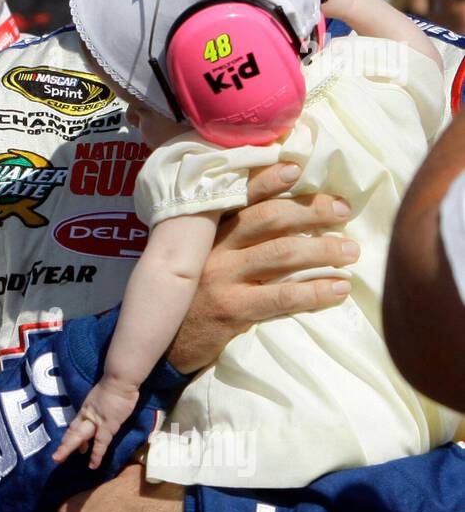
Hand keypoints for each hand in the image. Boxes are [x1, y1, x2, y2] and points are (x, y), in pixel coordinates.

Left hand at [52, 378, 138, 468]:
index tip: (66, 445)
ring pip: (79, 436)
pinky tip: (92, 465)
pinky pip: (101, 443)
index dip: (70, 436)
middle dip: (64, 444)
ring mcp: (96, 420)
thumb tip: (102, 411)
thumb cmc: (116, 386)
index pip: (75, 425)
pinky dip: (96, 454)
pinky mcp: (108, 425)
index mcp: (87, 409)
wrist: (120, 379)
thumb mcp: (102, 397)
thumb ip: (100, 406)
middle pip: (73, 431)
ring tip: (59, 459)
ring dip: (68, 448)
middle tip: (55, 457)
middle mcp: (88, 415)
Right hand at [167, 160, 357, 373]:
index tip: (297, 168)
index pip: (238, 196)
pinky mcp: (231, 310)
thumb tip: (278, 215)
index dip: (267, 180)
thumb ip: (226, 237)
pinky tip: (339, 289)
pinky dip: (315, 292)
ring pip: (281, 254)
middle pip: (269, 218)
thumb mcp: (197, 258)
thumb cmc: (188, 296)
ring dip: (323, 249)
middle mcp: (212, 248)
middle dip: (310, 210)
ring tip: (351, 251)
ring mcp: (221, 278)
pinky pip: (281, 298)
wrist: (161, 343)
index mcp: (206, 230)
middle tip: (343, 210)